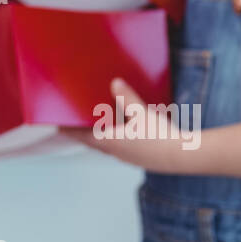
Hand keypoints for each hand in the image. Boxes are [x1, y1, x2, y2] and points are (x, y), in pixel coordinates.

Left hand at [60, 78, 193, 172]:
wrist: (182, 157)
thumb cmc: (159, 135)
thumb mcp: (141, 112)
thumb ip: (126, 97)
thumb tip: (114, 82)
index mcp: (111, 142)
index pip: (83, 136)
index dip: (70, 130)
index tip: (58, 127)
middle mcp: (116, 152)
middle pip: (94, 142)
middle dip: (85, 133)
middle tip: (76, 125)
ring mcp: (129, 158)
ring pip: (109, 147)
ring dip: (101, 137)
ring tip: (99, 126)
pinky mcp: (141, 159)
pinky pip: (122, 149)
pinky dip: (116, 141)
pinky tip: (125, 134)